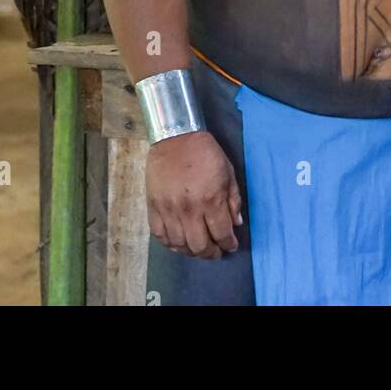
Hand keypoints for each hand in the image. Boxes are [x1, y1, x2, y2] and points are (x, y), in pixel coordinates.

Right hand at [145, 130, 242, 259]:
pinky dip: (170, 243)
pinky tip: (178, 241)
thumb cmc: (205, 152)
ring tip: (198, 247)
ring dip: (191, 251)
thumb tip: (237, 223)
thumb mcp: (228, 172)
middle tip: (216, 250)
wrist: (175, 136)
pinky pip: (160, 236)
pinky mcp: (153, 207)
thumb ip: (233, 200)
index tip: (231, 245)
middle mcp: (189, 209)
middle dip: (211, 253)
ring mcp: (169, 210)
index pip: (222, 234)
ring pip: (179, 245)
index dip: (229, 244)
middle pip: (200, 246)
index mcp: (211, 200)